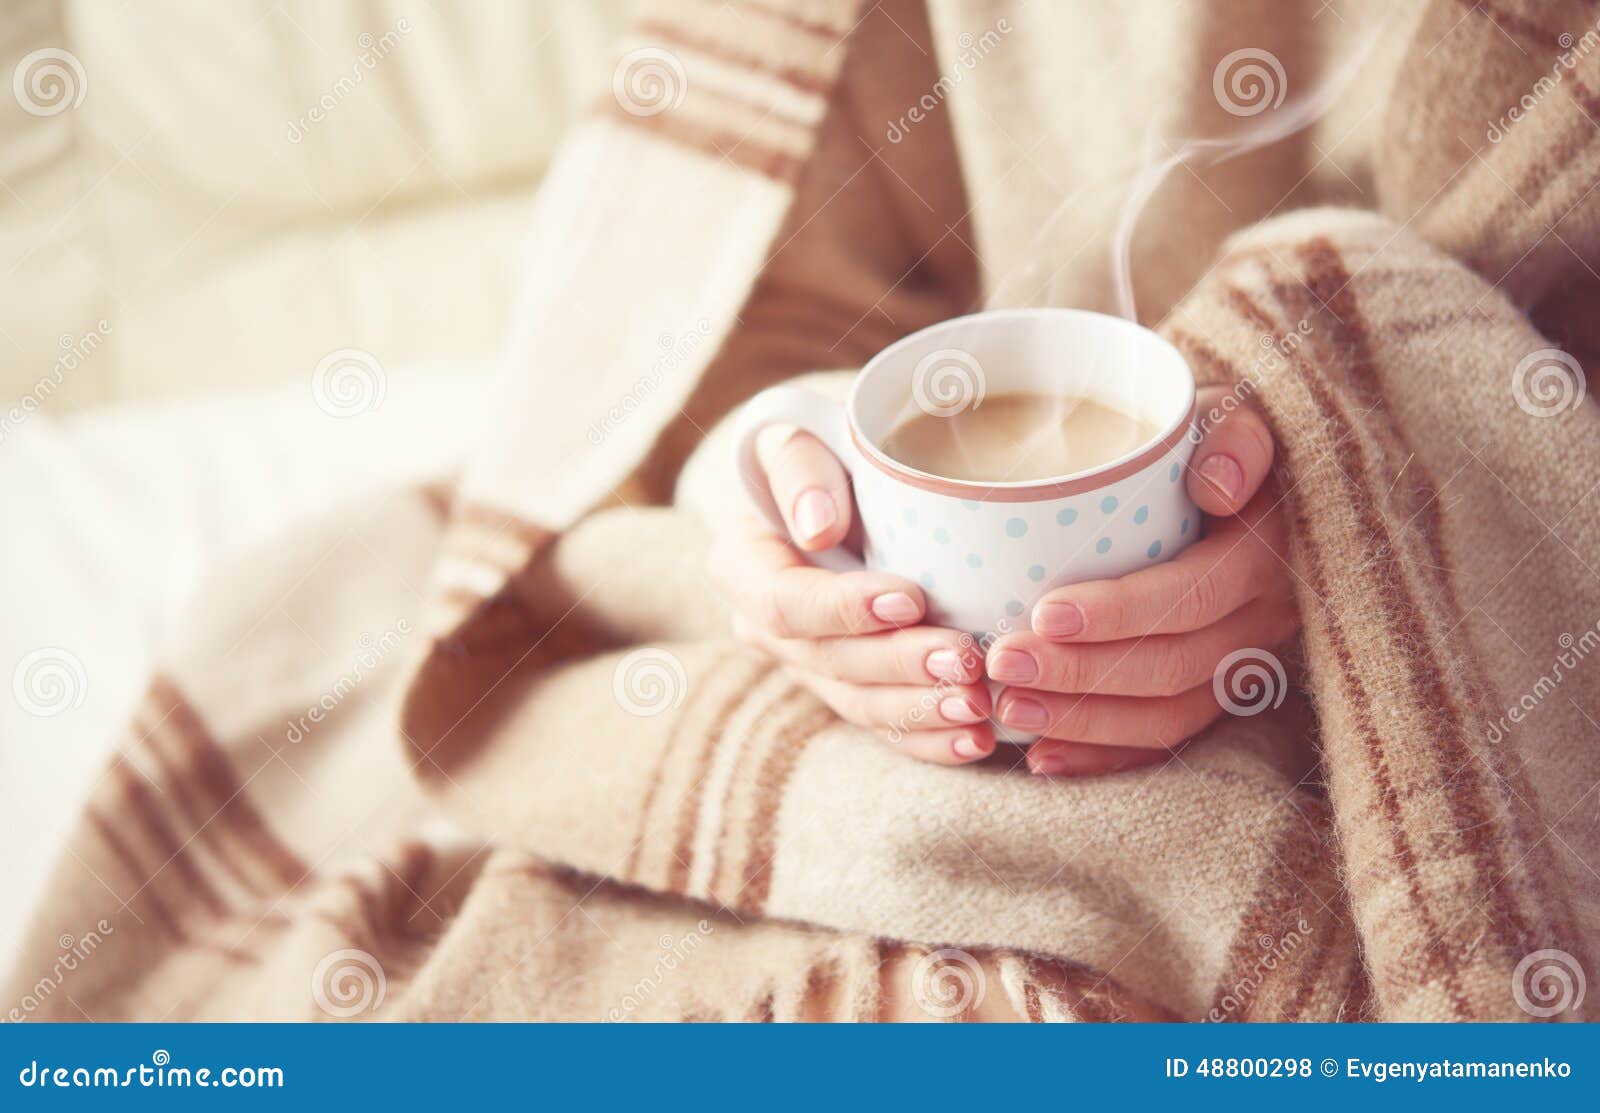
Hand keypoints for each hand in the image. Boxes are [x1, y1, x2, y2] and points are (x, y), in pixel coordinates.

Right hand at [707, 424, 995, 764]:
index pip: (786, 603)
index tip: (911, 597)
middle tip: (965, 662)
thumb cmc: (822, 448)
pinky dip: (931, 738)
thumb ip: (799, 466)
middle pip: (829, 662)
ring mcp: (807, 664)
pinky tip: (977, 741)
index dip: (845, 609)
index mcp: (743, 566)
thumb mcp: (796, 434)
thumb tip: (818, 529)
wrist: (833, 482)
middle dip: (900, 667)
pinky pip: (884, 724)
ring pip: (859, 703)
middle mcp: (765, 628)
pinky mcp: (848, 686)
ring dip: (919, 711)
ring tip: (978, 707)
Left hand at [985, 388, 1299, 775]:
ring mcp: (1242, 664)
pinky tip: (1041, 760)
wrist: (1260, 480)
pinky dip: (1103, 757)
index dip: (1120, 613)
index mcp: (1263, 554)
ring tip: (1007, 710)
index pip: (1192, 597)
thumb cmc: (1216, 439)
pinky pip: (1165, 740)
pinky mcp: (1217, 692)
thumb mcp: (1231, 414)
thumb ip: (1234, 436)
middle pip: (1171, 667)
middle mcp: (1261, 620)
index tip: (1044, 612)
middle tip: (1001, 665)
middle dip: (1081, 675)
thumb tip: (1215, 485)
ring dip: (1084, 722)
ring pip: (1167, 716)